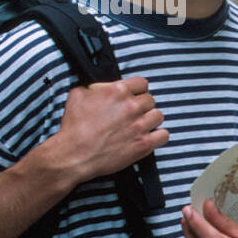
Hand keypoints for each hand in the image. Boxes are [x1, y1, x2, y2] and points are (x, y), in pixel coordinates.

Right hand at [48, 77, 166, 182]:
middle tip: (132, 114)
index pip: (142, 83)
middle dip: (142, 106)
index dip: (137, 90)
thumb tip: (103, 87)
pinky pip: (164, 135)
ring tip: (139, 125)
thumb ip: (95, 87)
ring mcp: (140, 125)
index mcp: (118, 91)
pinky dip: (158, 136)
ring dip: (150, 120)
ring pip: (158, 116)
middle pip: (150, 100)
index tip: (134, 96)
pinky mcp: (144, 144)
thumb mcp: (78, 95)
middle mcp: (132, 106)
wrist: (73, 154)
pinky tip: (148, 137)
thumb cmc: (74, 127)